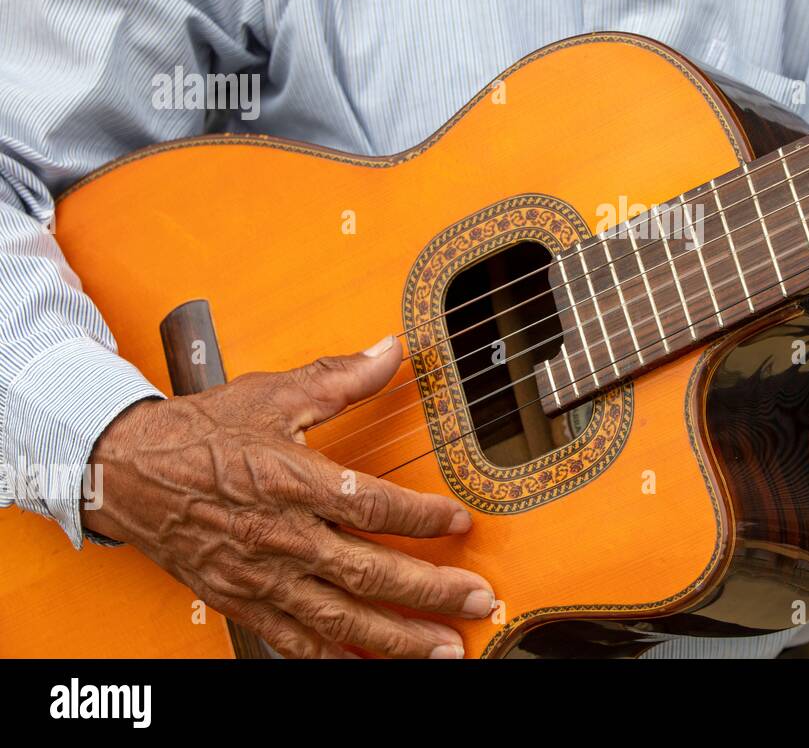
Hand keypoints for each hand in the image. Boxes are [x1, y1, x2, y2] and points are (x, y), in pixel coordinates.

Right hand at [83, 335, 493, 658]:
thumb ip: (340, 377)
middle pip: (369, 573)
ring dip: (396, 637)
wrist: (124, 472)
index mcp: (291, 481)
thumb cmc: (198, 434)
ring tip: (442, 647)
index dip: (423, 517)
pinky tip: (368, 664)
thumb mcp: (272, 394)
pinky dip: (333, 658)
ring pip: (339, 619)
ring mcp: (260, 576)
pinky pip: (293, 640)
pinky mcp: (241, 600)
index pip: (373, 506)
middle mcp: (280, 536)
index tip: (460, 522)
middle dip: (431, 591)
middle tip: (477, 602)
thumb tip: (390, 352)